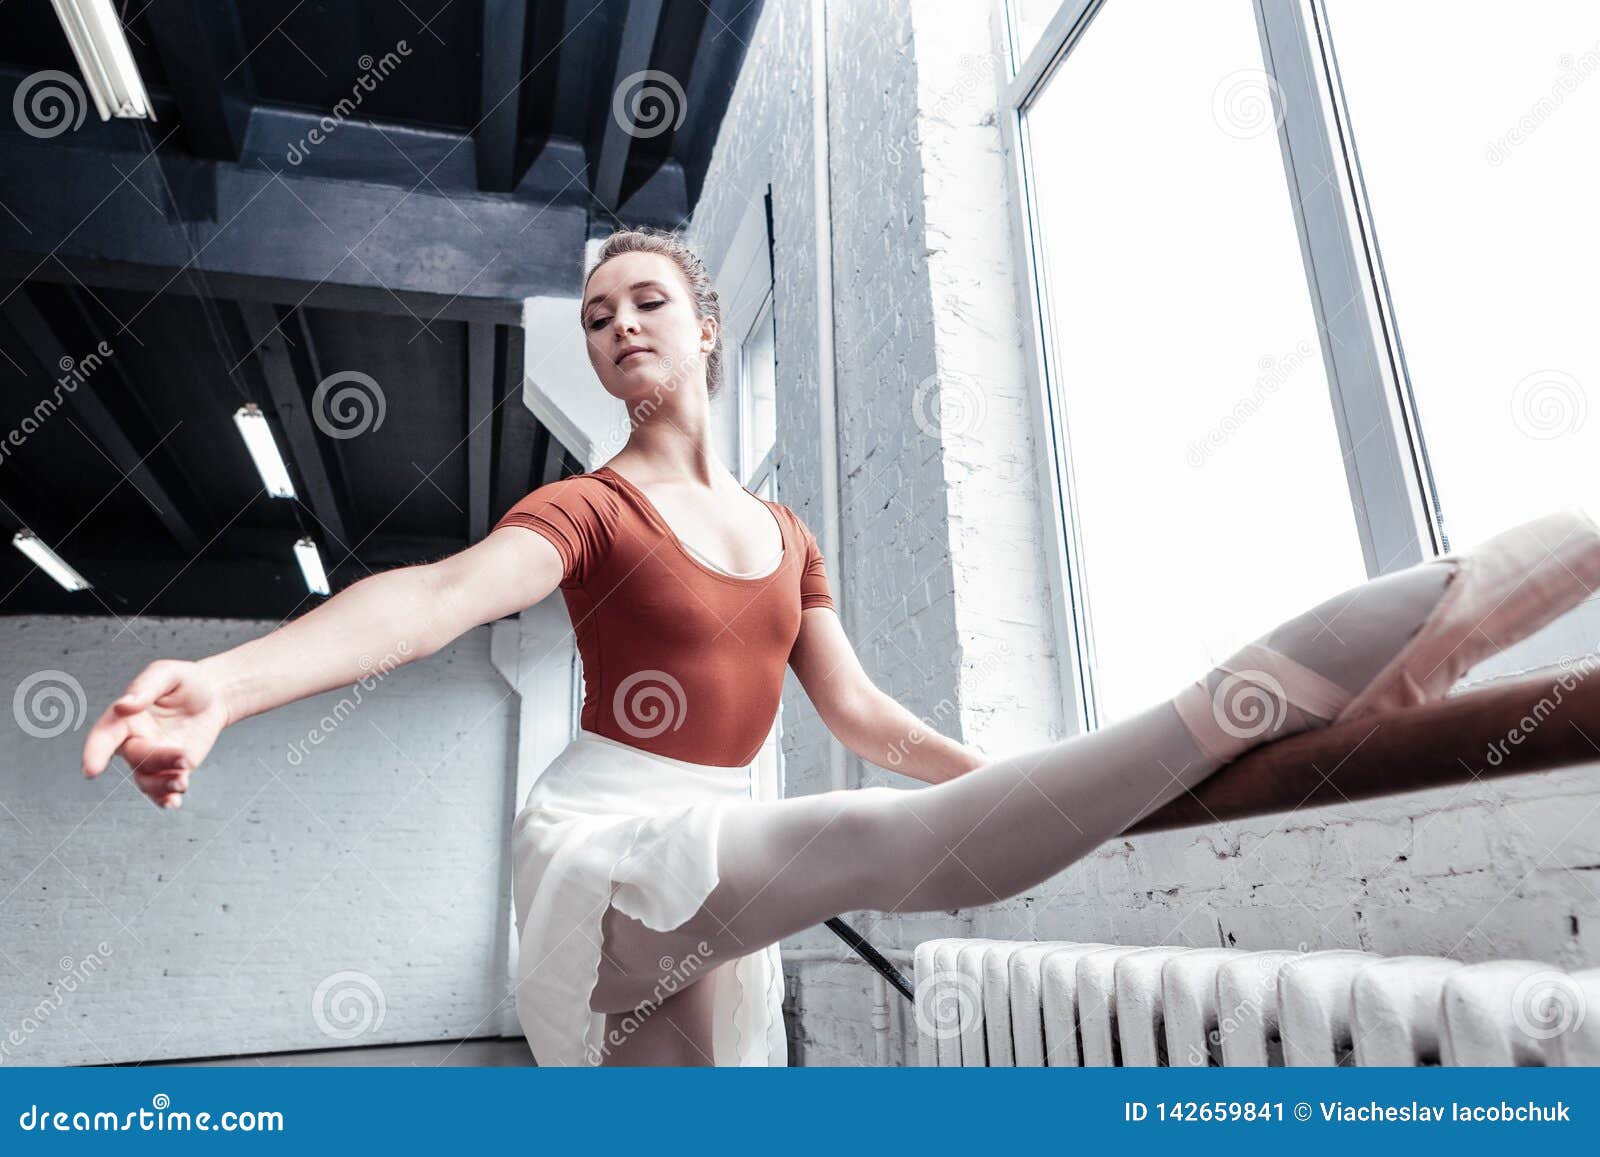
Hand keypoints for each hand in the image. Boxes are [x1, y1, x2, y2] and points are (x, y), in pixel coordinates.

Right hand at [81, 660, 230, 809]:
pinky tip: (173, 802)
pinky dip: (165, 798)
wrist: (213, 696)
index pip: (104, 736)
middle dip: (157, 760)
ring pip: (146, 780)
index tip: (91, 770)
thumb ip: (145, 687)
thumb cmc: (185, 681)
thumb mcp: (167, 674)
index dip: (95, 752)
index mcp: (125, 718)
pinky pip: (162, 789)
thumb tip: (123, 705)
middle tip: (184, 755)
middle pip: (135, 758)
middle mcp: (134, 740)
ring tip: (183, 781)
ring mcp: (152, 757)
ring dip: (162, 784)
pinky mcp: (171, 768)